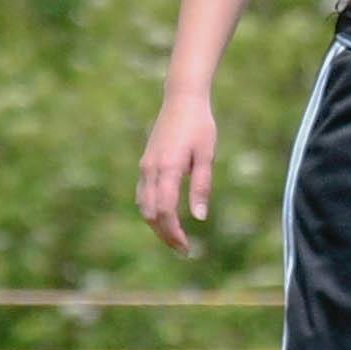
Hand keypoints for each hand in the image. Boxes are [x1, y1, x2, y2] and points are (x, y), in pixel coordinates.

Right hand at [138, 92, 218, 254]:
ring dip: (157, 225)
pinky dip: (152, 211)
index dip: (174, 232)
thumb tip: (199, 218)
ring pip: (144, 206)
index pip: (165, 211)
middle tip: (183, 250)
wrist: (182, 99)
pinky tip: (165, 218)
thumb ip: (202, 186)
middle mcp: (151, 169)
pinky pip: (143, 195)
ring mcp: (145, 167)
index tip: (187, 248)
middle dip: (165, 235)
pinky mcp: (145, 164)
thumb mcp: (207, 155)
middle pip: (151, 213)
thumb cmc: (200, 125)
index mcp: (168, 168)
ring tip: (175, 238)